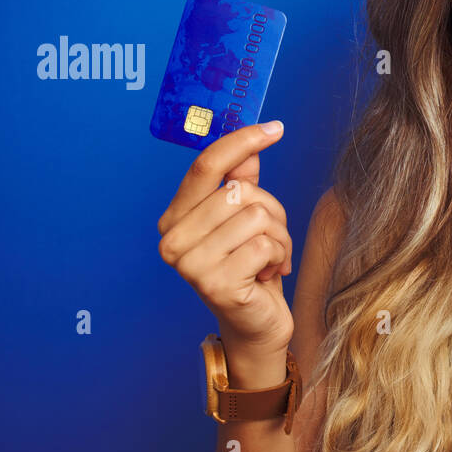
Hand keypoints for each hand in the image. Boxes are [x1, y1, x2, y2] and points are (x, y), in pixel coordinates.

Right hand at [156, 121, 295, 356]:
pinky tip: (267, 276)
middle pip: (241, 191)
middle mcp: (173, 238)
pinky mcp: (214, 283)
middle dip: (272, 213)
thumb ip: (242, 181)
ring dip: (279, 238)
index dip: (241, 140)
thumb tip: (248, 145)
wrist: (257, 324)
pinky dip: (278, 258)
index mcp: (175, 217)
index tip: (275, 127)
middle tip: (272, 240)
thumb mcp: (246, 220)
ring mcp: (189, 263)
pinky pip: (264, 245)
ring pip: (256, 216)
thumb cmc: (251, 268)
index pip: (206, 165)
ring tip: (269, 260)